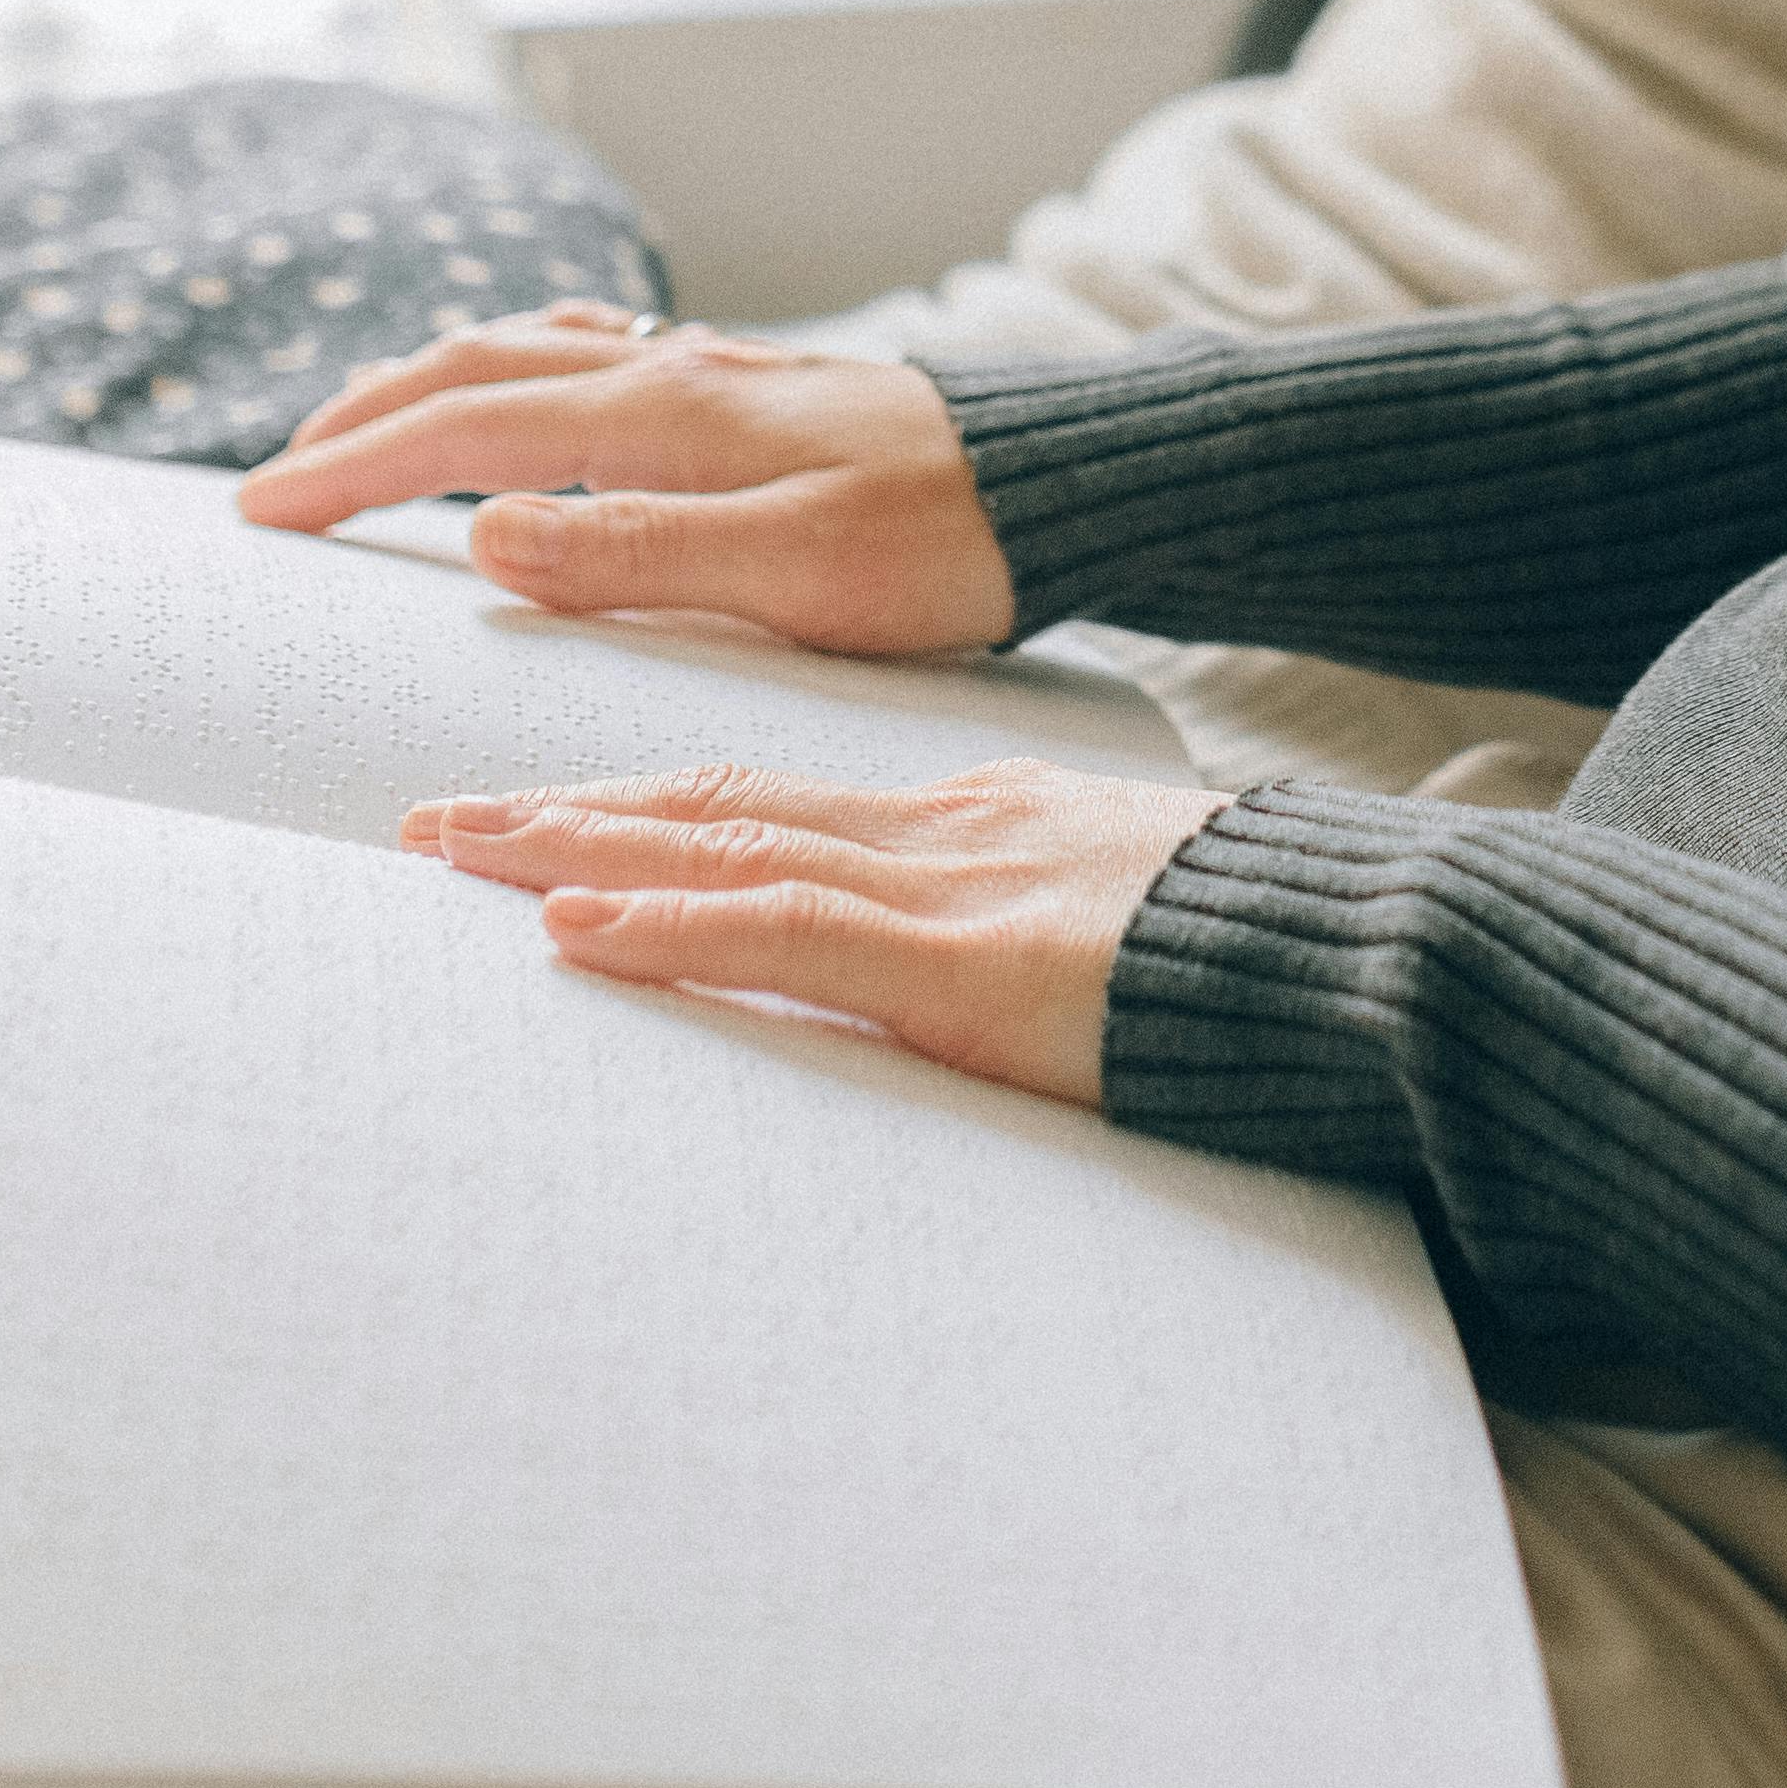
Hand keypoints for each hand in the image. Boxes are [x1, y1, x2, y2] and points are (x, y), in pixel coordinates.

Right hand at [235, 298, 1014, 657]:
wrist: (1069, 484)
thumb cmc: (947, 547)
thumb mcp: (796, 576)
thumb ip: (637, 556)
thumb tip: (481, 536)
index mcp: (668, 416)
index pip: (464, 432)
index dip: (351, 470)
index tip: (257, 514)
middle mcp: (678, 373)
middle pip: (476, 370)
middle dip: (361, 419)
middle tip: (272, 480)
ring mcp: (716, 371)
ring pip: (531, 350)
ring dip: (430, 384)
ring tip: (360, 430)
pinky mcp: (753, 388)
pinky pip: (594, 357)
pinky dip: (519, 372)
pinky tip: (522, 398)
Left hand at [403, 756, 1229, 1107]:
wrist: (1362, 953)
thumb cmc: (1260, 955)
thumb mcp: (1114, 923)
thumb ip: (1018, 938)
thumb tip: (966, 983)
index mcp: (972, 824)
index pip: (769, 804)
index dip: (637, 808)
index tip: (531, 818)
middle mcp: (939, 834)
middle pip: (715, 808)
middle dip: (563, 813)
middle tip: (425, 823)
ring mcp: (949, 890)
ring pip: (719, 854)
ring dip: (571, 851)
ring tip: (450, 852)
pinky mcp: (966, 964)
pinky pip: (784, 936)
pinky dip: (665, 926)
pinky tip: (570, 927)